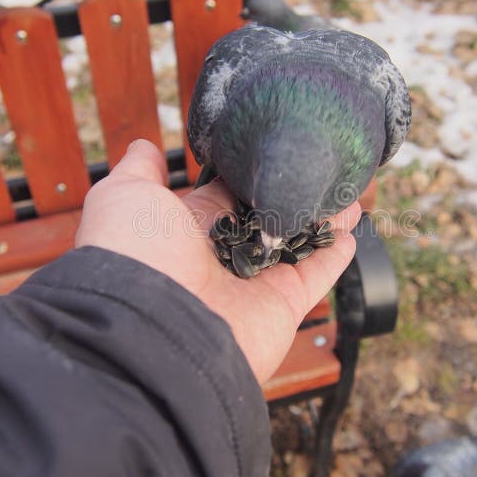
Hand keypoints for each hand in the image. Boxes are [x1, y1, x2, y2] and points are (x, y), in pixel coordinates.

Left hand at [75, 139, 360, 382]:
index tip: (277, 148)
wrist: (153, 330)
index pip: (230, 193)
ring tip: (349, 193)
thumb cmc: (136, 255)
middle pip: (269, 217)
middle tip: (322, 168)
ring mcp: (255, 282)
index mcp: (190, 228)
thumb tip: (145, 146)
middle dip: (293, 195)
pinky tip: (352, 234)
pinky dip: (335, 257)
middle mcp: (224, 255)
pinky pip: (315, 277)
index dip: (253, 173)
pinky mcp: (282, 305)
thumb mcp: (124, 197)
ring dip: (324, 220)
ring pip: (297, 243)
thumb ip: (140, 170)